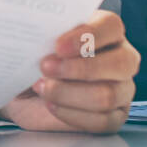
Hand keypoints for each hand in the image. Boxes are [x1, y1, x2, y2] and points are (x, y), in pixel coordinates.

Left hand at [0, 10, 139, 132]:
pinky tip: (50, 104)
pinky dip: (71, 113)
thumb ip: (44, 34)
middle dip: (80, 68)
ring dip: (68, 93)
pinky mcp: (114, 117)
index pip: (111, 26)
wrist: (24, 92)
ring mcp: (122, 90)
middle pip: (120, 63)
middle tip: (45, 67)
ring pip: (108, 95)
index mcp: (107, 31)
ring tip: (41, 87)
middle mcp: (122, 58)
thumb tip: (36, 34)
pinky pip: (102, 121)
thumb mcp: (36, 42)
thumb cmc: (35, 60)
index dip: (87, 36)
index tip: (58, 46)